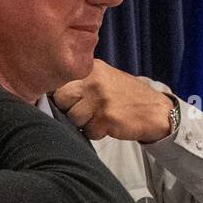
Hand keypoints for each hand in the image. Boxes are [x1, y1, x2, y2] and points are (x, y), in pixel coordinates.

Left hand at [52, 59, 174, 142]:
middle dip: (69, 109)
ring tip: (99, 118)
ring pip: (73, 118)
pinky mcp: (106, 117)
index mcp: (90, 69)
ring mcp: (100, 99)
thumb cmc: (123, 96)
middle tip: (86, 111)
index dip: (60, 96)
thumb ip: (79, 82)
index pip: (58, 82)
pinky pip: (88, 132)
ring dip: (83, 123)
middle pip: (60, 100)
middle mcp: (93, 81)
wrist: (155, 110)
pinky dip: (96, 133)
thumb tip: (47, 93)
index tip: (68, 102)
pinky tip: (109, 125)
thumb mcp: (102, 78)